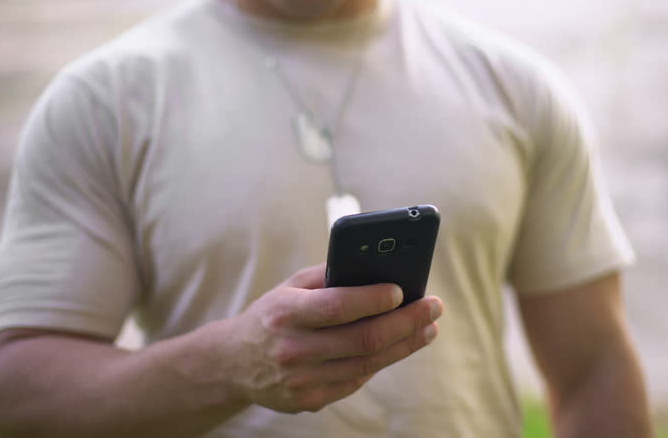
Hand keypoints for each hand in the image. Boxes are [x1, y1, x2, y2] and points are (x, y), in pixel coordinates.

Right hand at [206, 264, 442, 413]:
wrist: (233, 364)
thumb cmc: (272, 315)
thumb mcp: (289, 287)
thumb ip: (328, 276)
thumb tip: (377, 268)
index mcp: (285, 313)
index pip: (337, 307)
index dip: (374, 299)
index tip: (404, 290)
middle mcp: (292, 349)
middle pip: (362, 339)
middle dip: (405, 322)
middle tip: (433, 307)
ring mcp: (301, 380)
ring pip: (366, 363)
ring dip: (404, 344)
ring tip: (428, 327)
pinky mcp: (310, 400)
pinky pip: (356, 380)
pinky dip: (381, 361)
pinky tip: (399, 345)